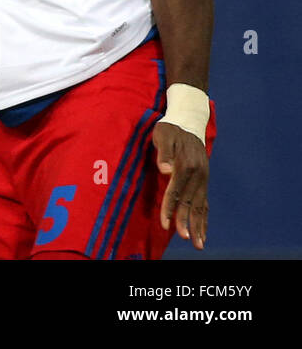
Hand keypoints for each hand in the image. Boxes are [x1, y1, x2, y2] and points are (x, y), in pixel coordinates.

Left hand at [153, 121, 209, 248]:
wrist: (188, 122)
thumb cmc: (170, 129)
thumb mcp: (162, 135)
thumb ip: (163, 152)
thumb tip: (164, 169)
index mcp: (186, 165)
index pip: (176, 191)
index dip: (169, 208)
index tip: (164, 224)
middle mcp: (198, 174)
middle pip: (190, 202)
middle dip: (186, 222)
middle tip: (185, 239)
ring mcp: (203, 179)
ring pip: (201, 206)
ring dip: (199, 226)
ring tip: (198, 245)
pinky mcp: (204, 181)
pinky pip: (205, 203)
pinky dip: (204, 218)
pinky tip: (203, 232)